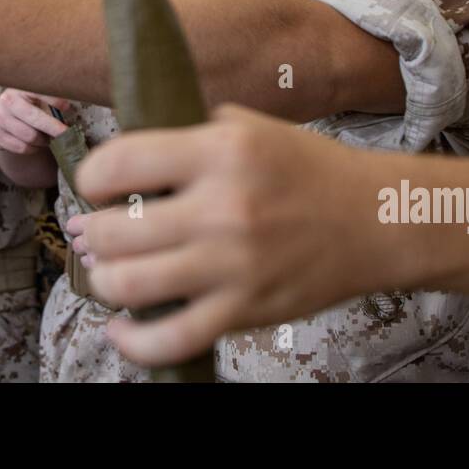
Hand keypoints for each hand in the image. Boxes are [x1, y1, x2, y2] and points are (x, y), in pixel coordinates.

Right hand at [0, 90, 69, 154]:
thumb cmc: (25, 106)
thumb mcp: (35, 97)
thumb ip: (50, 101)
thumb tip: (66, 108)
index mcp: (20, 88)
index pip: (38, 93)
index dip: (54, 100)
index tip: (67, 107)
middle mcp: (8, 101)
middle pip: (35, 119)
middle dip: (55, 128)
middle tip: (67, 134)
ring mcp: (0, 118)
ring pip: (30, 137)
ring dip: (44, 141)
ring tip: (50, 139)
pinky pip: (22, 148)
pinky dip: (33, 148)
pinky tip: (36, 144)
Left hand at [72, 104, 406, 368]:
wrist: (376, 219)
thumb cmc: (308, 170)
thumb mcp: (249, 127)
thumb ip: (188, 132)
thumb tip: (125, 153)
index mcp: (221, 151)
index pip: (119, 163)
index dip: (92, 177)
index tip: (98, 185)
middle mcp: (223, 207)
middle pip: (114, 231)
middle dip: (96, 231)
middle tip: (106, 229)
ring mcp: (233, 265)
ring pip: (129, 286)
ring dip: (106, 281)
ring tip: (114, 271)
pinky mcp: (245, 310)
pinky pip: (170, 340)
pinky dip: (133, 341)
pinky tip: (124, 327)